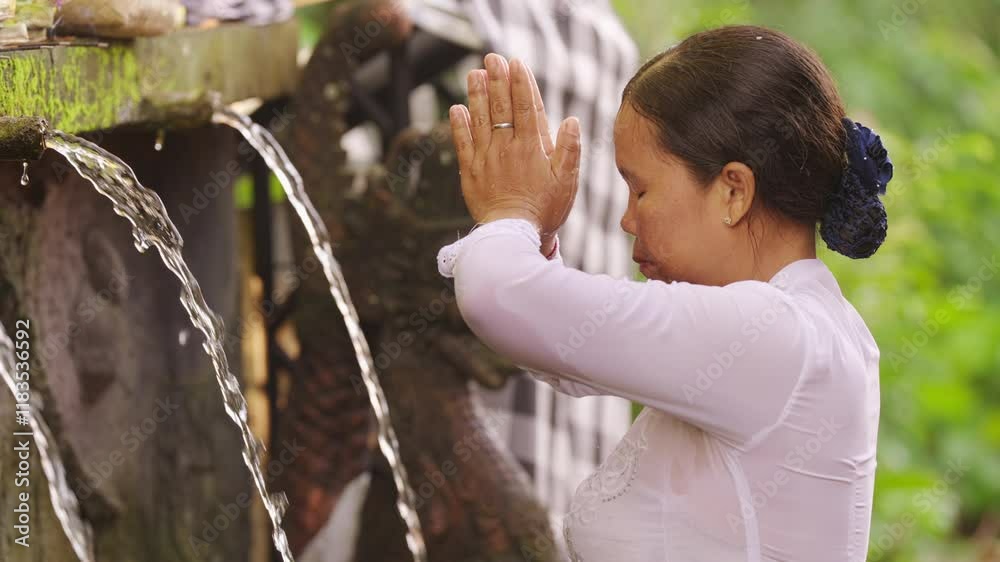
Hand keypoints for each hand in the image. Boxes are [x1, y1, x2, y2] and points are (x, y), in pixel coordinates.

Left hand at [449, 53, 581, 236]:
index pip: (527, 107)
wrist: (513, 236)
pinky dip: (459, 125)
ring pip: (480, 120)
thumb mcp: (567, 182)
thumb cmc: (545, 210)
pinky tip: (456, 108)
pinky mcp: (470, 172)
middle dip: (497, 80)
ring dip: (477, 95)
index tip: (517, 63)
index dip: (521, 83)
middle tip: (493, 59)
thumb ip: (570, 150)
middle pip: (501, 107)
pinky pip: (462, 143)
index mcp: (532, 147)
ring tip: (474, 74)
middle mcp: (507, 148)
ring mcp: (486, 158)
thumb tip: (572, 120)